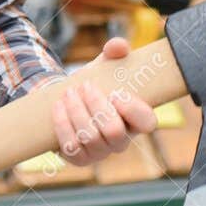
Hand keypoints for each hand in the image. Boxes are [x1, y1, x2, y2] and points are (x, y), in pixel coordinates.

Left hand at [52, 37, 159, 167]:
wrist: (71, 100)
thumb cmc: (96, 83)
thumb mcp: (106, 66)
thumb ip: (114, 51)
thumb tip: (117, 46)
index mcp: (136, 120)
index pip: (147, 122)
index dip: (133, 109)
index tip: (116, 92)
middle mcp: (121, 141)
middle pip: (114, 130)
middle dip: (96, 106)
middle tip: (84, 86)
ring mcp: (101, 153)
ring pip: (91, 137)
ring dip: (77, 112)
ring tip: (69, 93)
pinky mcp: (80, 158)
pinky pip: (72, 147)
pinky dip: (63, 125)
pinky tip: (58, 107)